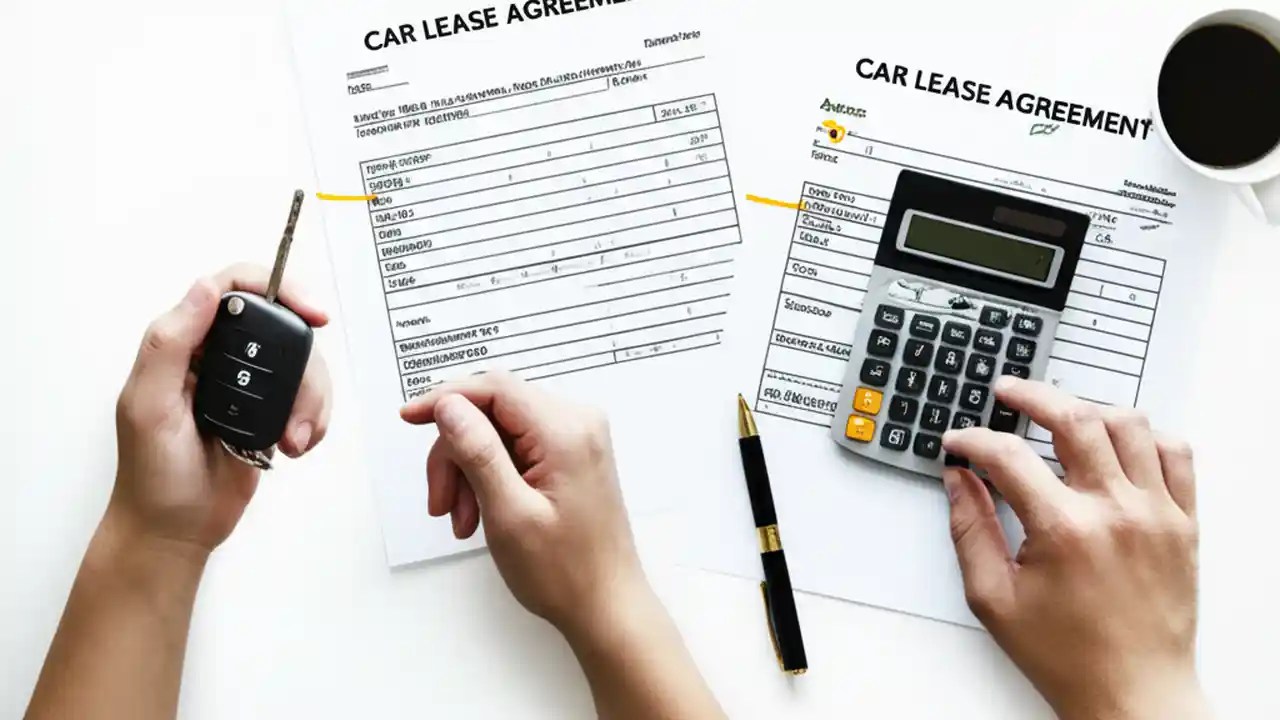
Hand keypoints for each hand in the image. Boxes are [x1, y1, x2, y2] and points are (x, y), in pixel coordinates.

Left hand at [110, 264, 332, 554]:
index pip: (232, 289)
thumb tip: (206, 288)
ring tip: (293, 437)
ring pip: (301, 365)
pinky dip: (314, 419)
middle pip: (281, 327)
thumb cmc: (150, 475)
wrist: (174, 531)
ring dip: (310, 400)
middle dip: (303, 364)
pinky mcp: (268, 412)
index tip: (312, 315)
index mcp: (183, 344)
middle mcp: (216, 357)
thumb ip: (170, 343)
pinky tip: (295, 443)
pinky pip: (308, 398)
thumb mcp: (148, 405)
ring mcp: (245, 385)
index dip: (277, 288)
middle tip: (303, 403)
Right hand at [400, 372, 646, 639]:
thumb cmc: (567, 573)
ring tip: (463, 520)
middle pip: (492, 411)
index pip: (494, 388)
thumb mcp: (509, 514)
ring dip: (469, 472)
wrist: (606, 607)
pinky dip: (489, 477)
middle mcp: (577, 423)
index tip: (410, 418)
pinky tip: (481, 514)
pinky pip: (516, 448)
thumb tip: (449, 405)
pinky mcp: (570, 454)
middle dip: (456, 454)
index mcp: (567, 431)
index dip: (445, 398)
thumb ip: (478, 453)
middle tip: (441, 503)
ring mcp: (576, 438)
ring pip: (498, 432)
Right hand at [942, 377, 1206, 719]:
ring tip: (1063, 414)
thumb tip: (958, 480)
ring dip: (1089, 409)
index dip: (973, 439)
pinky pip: (1176, 454)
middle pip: (1073, 418)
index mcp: (1063, 530)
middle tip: (1007, 391)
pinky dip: (1147, 436)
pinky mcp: (1184, 523)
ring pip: (1129, 424)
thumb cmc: (1067, 655)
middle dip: (1030, 395)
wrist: (1134, 692)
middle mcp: (1115, 511)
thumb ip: (969, 530)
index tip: (959, 442)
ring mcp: (1156, 513)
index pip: (1008, 455)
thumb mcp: (994, 597)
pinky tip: (1120, 443)